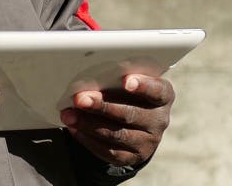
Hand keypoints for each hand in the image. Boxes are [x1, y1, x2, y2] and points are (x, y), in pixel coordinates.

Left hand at [60, 74, 174, 167]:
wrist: (134, 120)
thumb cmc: (126, 89)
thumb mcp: (127, 78)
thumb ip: (115, 76)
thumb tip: (85, 74)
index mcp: (162, 95)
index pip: (157, 90)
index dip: (142, 86)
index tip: (125, 80)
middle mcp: (159, 120)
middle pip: (130, 114)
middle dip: (101, 106)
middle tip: (79, 99)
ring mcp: (148, 141)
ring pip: (117, 134)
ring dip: (89, 124)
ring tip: (68, 115)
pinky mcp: (134, 156)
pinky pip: (110, 151)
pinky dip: (88, 139)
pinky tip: (74, 128)